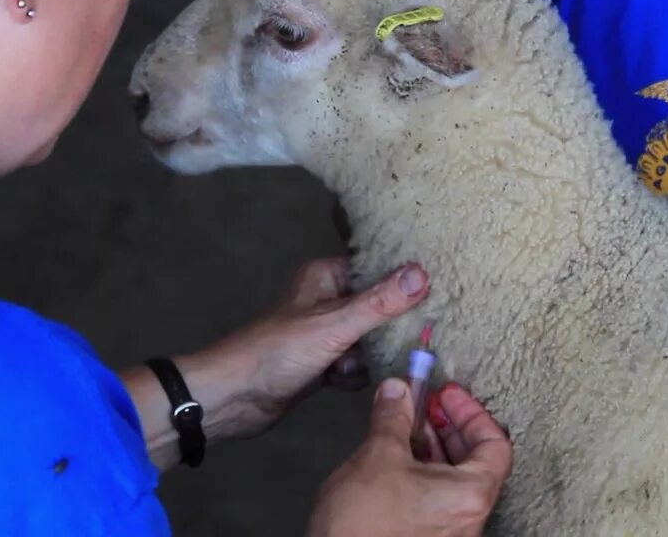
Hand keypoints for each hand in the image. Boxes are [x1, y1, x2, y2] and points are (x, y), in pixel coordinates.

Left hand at [175, 257, 429, 440]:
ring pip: (368, 340)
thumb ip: (380, 302)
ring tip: (348, 365)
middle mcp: (326, 299)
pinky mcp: (320, 363)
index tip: (432, 298)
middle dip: (386, 329)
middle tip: (406, 342)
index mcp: (326, 276)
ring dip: (365, 357)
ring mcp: (323, 333)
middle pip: (376, 308)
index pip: (377, 270)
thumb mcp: (335, 324)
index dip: (402, 284)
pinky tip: (339, 381)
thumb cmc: (280, 350)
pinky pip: (354, 364)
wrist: (235, 397)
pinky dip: (351, 374)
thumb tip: (423, 273)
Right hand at [307, 378, 512, 536]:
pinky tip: (399, 457)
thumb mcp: (378, 455)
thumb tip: (398, 392)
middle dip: (451, 427)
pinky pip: (439, 497)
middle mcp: (468, 519)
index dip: (470, 412)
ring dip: (436, 447)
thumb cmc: (362, 526)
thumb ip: (393, 417)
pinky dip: (425, 470)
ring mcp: (450, 533)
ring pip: (456, 480)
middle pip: (478, 461)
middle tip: (429, 405)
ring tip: (408, 426)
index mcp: (470, 495)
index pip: (494, 444)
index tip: (447, 396)